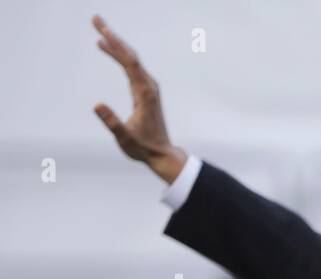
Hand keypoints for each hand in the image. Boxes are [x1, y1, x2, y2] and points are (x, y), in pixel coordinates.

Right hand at [91, 15, 186, 182]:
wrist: (161, 154)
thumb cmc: (143, 148)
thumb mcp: (125, 138)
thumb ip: (112, 123)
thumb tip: (97, 105)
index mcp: (144, 94)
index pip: (130, 62)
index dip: (116, 44)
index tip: (101, 30)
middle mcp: (148, 87)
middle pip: (130, 55)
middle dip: (113, 36)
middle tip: (95, 19)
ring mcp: (148, 87)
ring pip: (130, 59)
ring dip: (114, 43)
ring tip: (97, 29)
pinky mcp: (144, 91)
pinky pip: (130, 67)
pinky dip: (118, 55)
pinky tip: (105, 48)